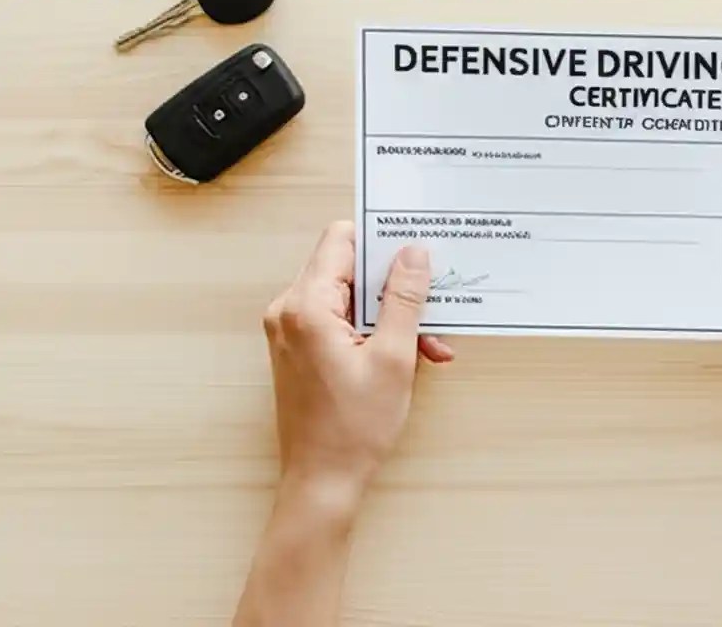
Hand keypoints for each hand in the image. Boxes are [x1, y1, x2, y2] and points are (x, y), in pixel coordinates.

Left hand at [262, 221, 452, 497]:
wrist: (322, 482)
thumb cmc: (353, 429)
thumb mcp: (394, 358)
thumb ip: (404, 299)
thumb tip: (414, 254)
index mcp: (306, 307)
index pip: (341, 240)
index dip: (382, 242)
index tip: (416, 253)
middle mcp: (289, 312)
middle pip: (348, 268)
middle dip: (395, 288)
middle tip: (432, 309)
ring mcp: (291, 331)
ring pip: (350, 297)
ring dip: (391, 315)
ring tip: (427, 346)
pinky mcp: (300, 348)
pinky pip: (341, 320)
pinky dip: (375, 332)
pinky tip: (407, 356)